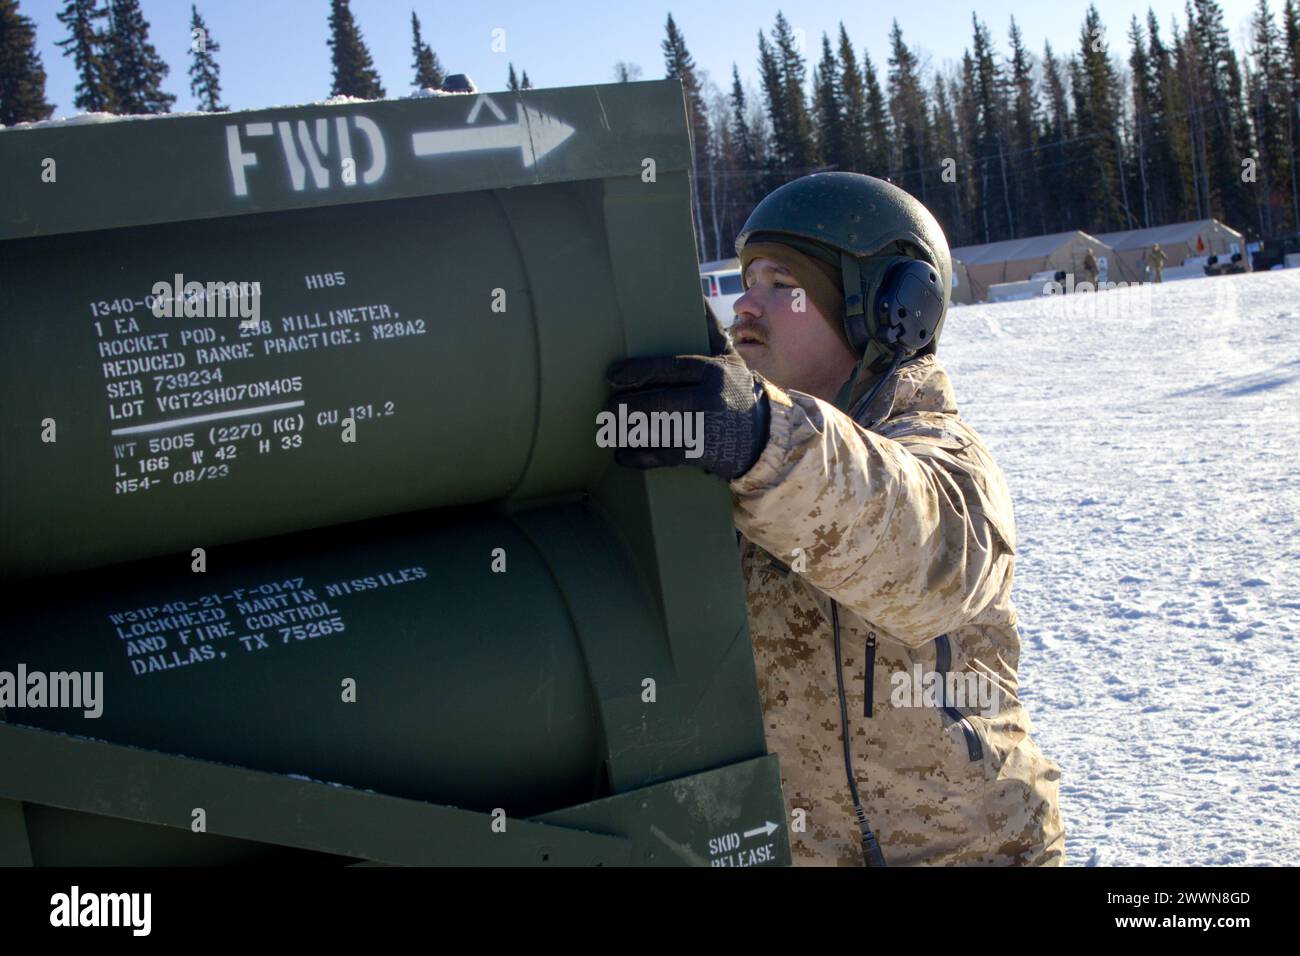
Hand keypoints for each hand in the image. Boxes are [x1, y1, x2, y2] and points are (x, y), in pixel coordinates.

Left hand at [603, 300, 770, 479]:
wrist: (764, 433)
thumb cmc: (735, 388)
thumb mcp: (728, 356)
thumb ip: (708, 328)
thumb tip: (695, 292)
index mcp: (711, 371)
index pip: (670, 368)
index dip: (639, 371)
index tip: (612, 375)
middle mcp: (708, 399)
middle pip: (658, 401)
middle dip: (627, 405)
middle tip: (607, 406)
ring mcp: (704, 428)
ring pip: (657, 430)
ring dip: (628, 431)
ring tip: (609, 428)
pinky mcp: (700, 453)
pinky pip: (663, 456)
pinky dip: (638, 457)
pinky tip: (622, 454)